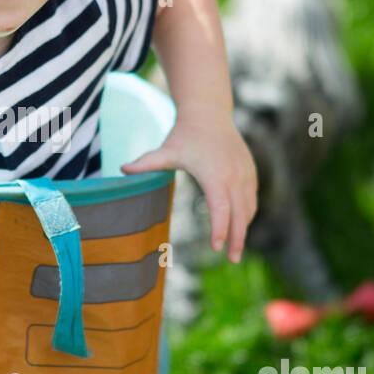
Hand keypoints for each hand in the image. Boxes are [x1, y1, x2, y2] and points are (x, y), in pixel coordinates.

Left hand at [118, 104, 257, 262]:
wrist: (209, 113)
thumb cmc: (184, 135)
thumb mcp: (166, 150)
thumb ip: (146, 163)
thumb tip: (121, 169)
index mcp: (214, 175)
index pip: (221, 208)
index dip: (220, 229)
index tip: (216, 247)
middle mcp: (234, 175)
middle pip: (239, 214)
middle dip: (237, 238)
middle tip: (232, 260)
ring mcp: (245, 173)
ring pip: (248, 207)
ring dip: (243, 228)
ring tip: (235, 248)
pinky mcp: (250, 171)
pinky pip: (251, 197)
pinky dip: (247, 214)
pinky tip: (240, 226)